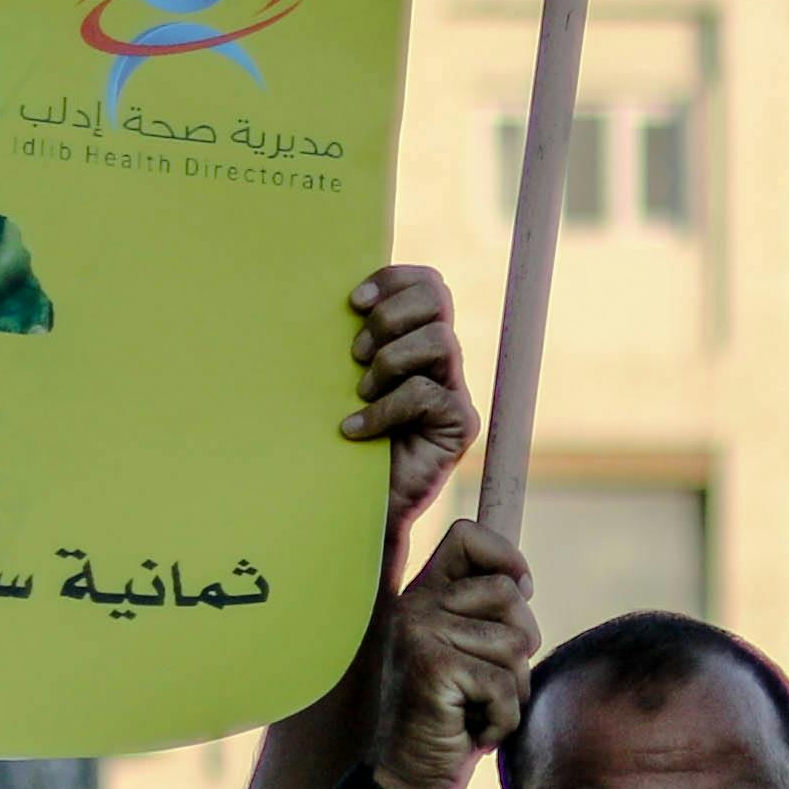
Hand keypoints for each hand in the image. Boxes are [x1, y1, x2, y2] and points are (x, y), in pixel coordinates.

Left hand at [340, 265, 472, 529]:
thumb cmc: (337, 442)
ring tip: (360, 392)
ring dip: (389, 362)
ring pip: (439, 341)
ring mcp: (454, 392)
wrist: (352, 508)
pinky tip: (353, 431)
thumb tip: (329, 304)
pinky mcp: (458, 426)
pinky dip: (383, 410)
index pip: (427, 283)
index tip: (353, 302)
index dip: (394, 279)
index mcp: (416, 339)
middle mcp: (441, 361)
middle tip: (355, 354)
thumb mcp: (336, 383)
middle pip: (438, 299)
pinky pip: (425, 394)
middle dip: (390, 318)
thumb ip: (346, 345)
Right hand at [370, 523, 534, 788]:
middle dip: (520, 645)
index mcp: (423, 596)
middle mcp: (414, 607)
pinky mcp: (433, 668)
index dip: (506, 557)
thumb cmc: (451, 718)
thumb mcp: (469, 654)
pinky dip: (503, 719)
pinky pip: (506, 685)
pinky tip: (473, 730)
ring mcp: (420, 634)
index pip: (467, 535)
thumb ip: (488, 615)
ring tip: (476, 708)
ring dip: (511, 690)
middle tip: (487, 682)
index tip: (522, 590)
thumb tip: (523, 581)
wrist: (409, 777)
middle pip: (510, 593)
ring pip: (515, 643)